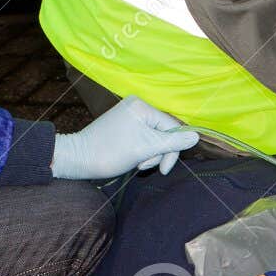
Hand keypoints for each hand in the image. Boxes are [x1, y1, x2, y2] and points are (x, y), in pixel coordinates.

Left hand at [50, 97, 198, 179]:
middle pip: (164, 132)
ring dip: (150, 154)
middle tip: (144, 166)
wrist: (78, 159)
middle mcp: (137, 105)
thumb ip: (173, 143)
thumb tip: (197, 136)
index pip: (172, 127)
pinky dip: (142, 150)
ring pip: (155, 137)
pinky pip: (144, 137)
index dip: (172, 150)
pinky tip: (134, 159)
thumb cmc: (110, 153)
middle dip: (158, 152)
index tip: (163, 170)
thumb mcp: (146, 149)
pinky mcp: (125, 124)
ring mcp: (130, 114)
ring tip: (137, 164)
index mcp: (142, 106)